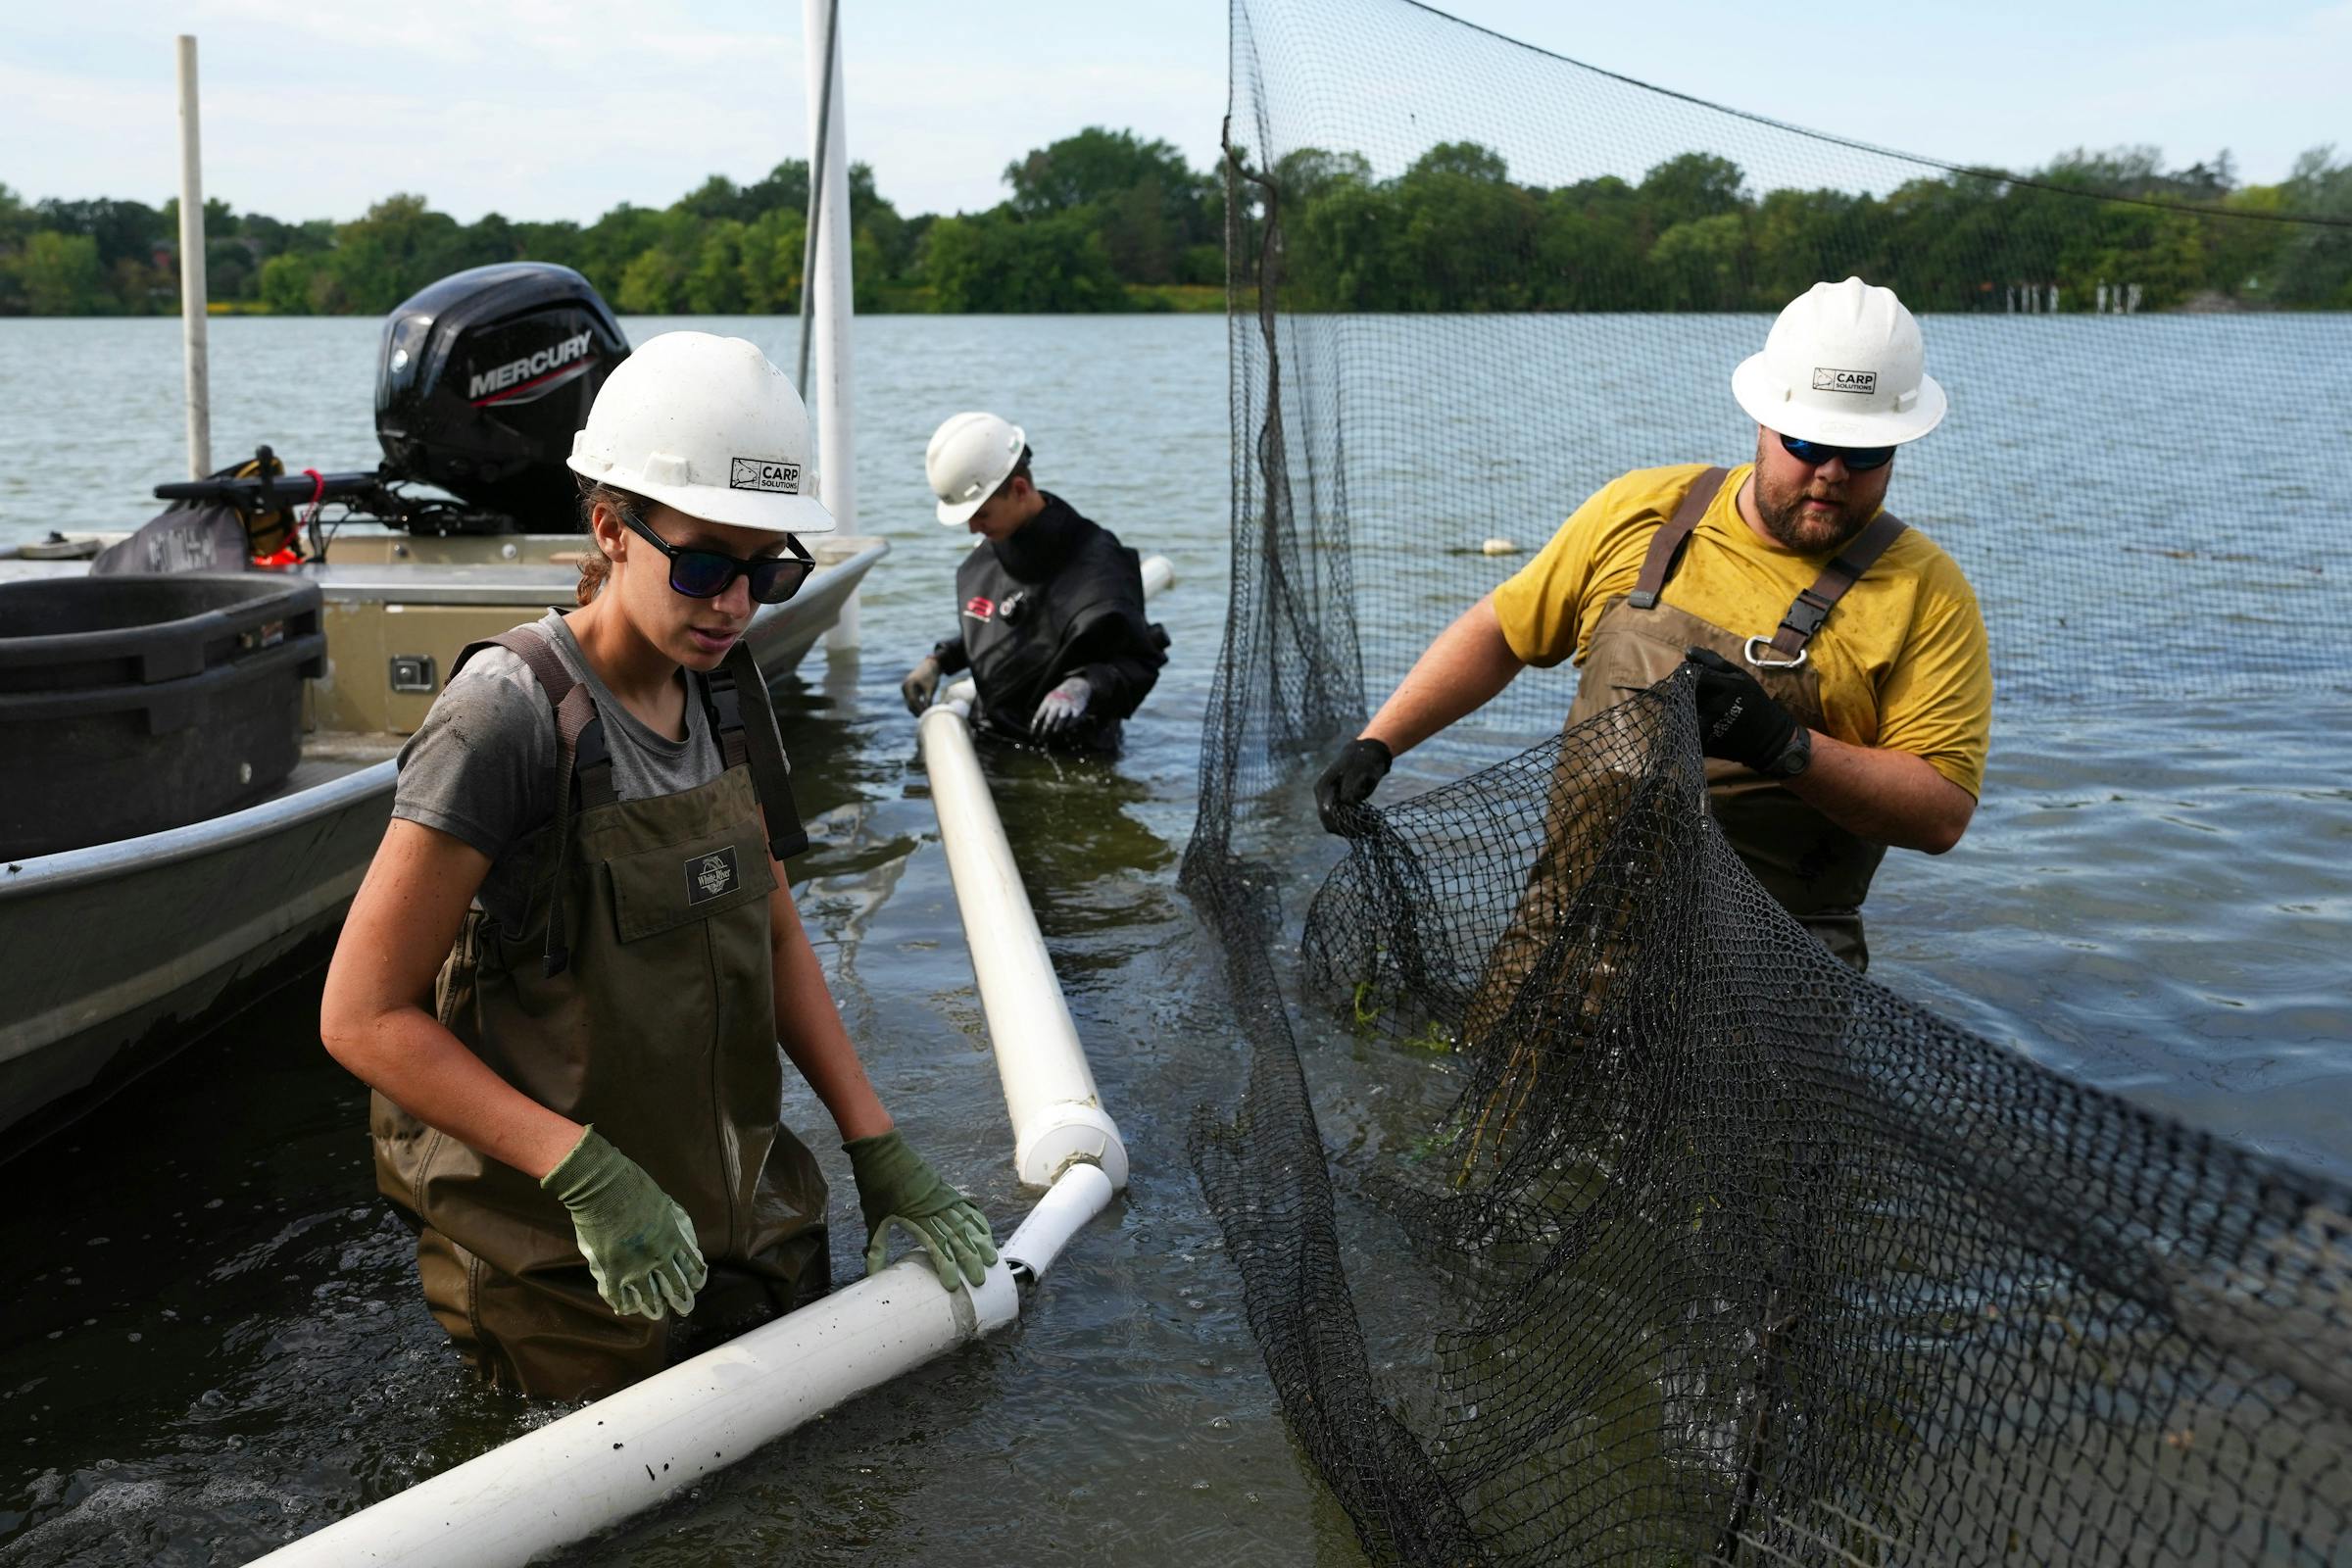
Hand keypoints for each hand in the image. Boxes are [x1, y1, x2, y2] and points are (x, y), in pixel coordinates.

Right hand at [540, 1126, 707, 1320]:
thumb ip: (668, 1216)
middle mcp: (659, 1257)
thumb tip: (672, 1219)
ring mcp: (636, 1268)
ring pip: (649, 1296)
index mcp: (673, 1238)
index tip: (697, 1284)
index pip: (690, 1263)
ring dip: (653, 1306)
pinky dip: (621, 1304)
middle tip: (684, 1308)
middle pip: (674, 1285)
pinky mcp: (613, 1272)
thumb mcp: (662, 1200)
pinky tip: (624, 1310)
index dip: (694, 1276)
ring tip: (656, 1313)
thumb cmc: (633, 1186)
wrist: (604, 1188)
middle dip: (680, 1298)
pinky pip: (618, 1295)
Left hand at [844, 1130, 998, 1289]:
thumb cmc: (876, 1187)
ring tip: (991, 1259)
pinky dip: (978, 1221)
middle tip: (979, 1280)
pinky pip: (967, 1208)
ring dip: (980, 1242)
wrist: (883, 1152)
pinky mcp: (947, 1190)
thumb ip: (877, 1247)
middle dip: (969, 1260)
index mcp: (916, 1217)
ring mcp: (943, 1198)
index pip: (935, 1245)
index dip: (945, 1266)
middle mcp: (934, 1208)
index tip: (952, 1285)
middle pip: (956, 1237)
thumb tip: (871, 1274)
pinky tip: (986, 1233)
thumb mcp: (873, 1218)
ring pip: (966, 1223)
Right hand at [900, 656, 942, 716]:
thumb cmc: (931, 675)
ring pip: (910, 703)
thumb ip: (928, 699)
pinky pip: (912, 700)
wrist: (930, 665)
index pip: (912, 701)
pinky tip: (925, 709)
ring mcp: (906, 689)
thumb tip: (927, 711)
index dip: (918, 709)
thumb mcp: (930, 688)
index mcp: (908, 684)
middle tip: (926, 718)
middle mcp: (904, 687)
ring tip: (926, 715)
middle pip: (909, 703)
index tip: (925, 715)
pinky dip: (918, 705)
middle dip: (917, 711)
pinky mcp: (909, 690)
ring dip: (917, 709)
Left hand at [1029, 674, 1092, 735]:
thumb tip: (1036, 724)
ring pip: (1061, 720)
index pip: (1040, 715)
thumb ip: (1044, 709)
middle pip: (1050, 719)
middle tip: (1042, 737)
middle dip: (1045, 730)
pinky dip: (1069, 725)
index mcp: (1049, 700)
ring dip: (1057, 728)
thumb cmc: (1061, 695)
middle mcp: (1058, 702)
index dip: (1035, 725)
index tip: (1033, 734)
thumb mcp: (1050, 698)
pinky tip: (1067, 728)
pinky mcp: (1077, 709)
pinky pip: (1072, 720)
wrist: (1078, 685)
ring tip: (1055, 732)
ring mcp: (1068, 705)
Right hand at [1314, 737, 1391, 831]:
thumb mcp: (1360, 772)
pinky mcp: (1336, 802)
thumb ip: (1351, 788)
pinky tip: (1366, 821)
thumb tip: (1347, 803)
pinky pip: (1340, 819)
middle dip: (1347, 829)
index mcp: (1324, 786)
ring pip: (1334, 823)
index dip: (1343, 824)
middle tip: (1368, 830)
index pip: (1327, 813)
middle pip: (1328, 822)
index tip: (1362, 827)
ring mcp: (1328, 799)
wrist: (1366, 753)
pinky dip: (1352, 823)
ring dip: (1350, 828)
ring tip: (1370, 826)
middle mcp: (1323, 794)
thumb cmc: (1364, 761)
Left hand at [1682, 647, 1799, 769]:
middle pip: (1685, 694)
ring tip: (1695, 708)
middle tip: (1691, 694)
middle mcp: (1719, 706)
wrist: (1769, 737)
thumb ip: (1714, 662)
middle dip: (1682, 692)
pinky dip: (1684, 725)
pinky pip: (1684, 731)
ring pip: (1681, 712)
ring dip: (1681, 708)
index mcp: (1729, 686)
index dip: (1687, 675)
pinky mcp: (1705, 743)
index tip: (1688, 677)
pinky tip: (1696, 722)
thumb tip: (1688, 652)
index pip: (1694, 676)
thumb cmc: (1753, 701)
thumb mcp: (1741, 677)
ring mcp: (1712, 727)